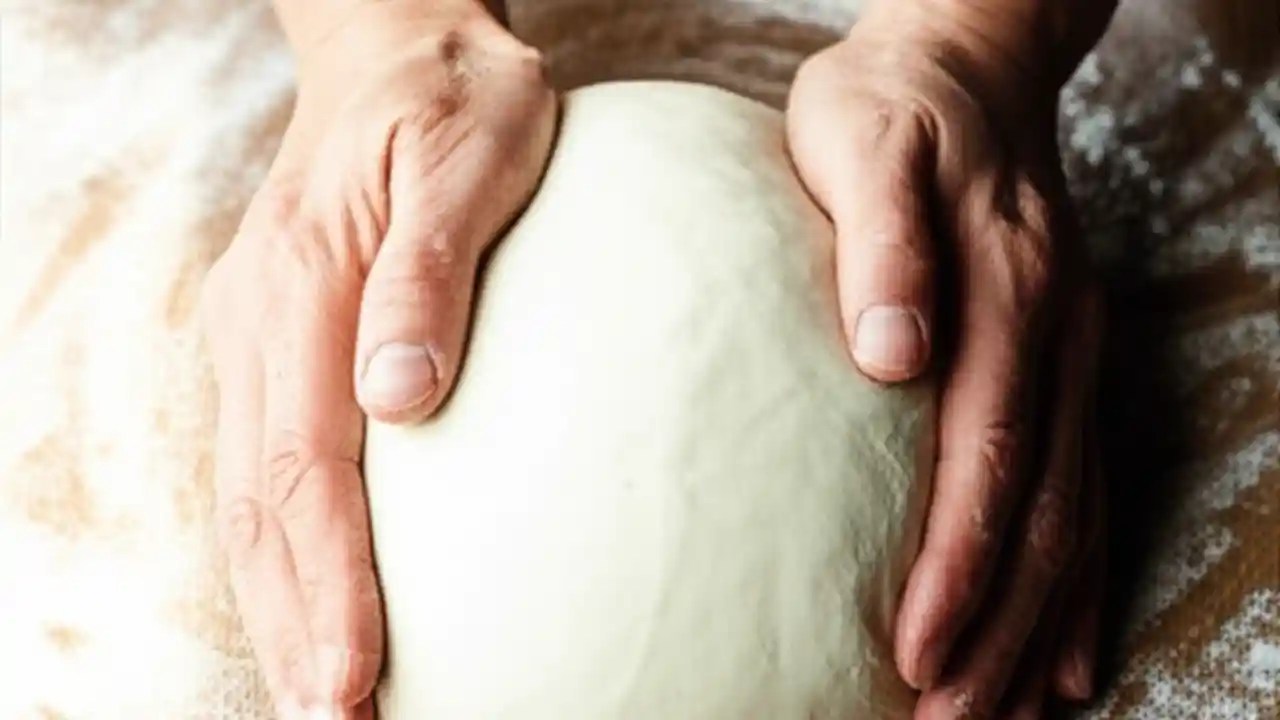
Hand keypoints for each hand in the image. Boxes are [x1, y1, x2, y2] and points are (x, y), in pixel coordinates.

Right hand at [199, 2, 555, 715]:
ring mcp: (255, 336)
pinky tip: (315, 598)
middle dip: (293, 626)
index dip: (324, 584)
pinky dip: (285, 546)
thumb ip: (427, 272)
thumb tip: (399, 397)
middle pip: (259, 507)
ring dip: (280, 603)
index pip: (303, 467)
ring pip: (249, 497)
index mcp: (300, 287)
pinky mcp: (274, 342)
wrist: (398, 44)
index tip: (350, 682)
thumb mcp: (467, 155)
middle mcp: (257, 324)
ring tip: (322, 697)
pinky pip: (266, 462)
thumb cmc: (454, 96)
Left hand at [787, 0, 1111, 716]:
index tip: (917, 655)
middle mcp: (1052, 337)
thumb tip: (893, 354)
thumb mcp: (863, 144)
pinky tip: (1062, 649)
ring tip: (1000, 713)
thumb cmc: (890, 104)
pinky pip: (1082, 486)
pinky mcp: (1060, 360)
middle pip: (1038, 514)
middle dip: (995, 630)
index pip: (987, 459)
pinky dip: (1075, 579)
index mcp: (1005, 295)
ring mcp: (1068, 352)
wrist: (965, 56)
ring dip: (1034, 625)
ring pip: (1068, 517)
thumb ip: (882, 244)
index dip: (956, 567)